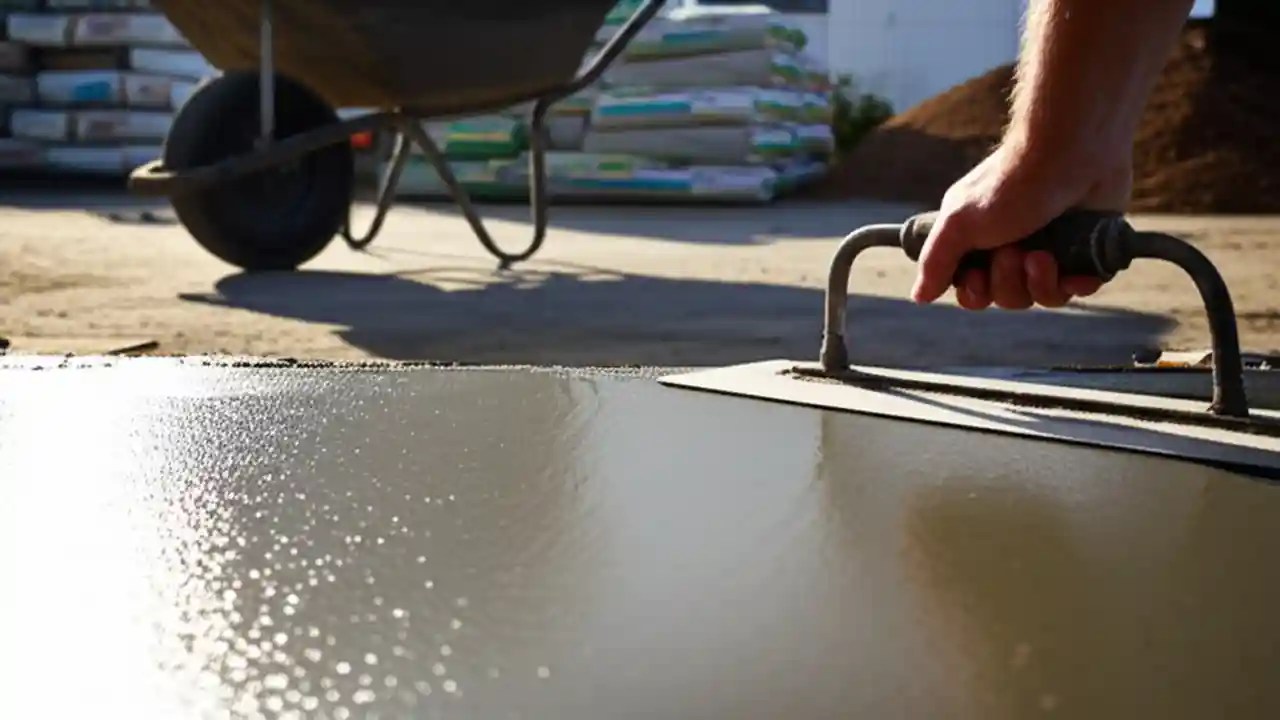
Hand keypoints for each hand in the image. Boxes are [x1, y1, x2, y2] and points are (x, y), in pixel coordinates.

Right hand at [910, 141, 1132, 310]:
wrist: (1072, 152)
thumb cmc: (1011, 183)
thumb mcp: (959, 224)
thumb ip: (935, 261)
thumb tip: (919, 296)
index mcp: (980, 240)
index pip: (973, 289)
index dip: (975, 293)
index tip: (977, 276)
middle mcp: (1014, 245)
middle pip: (1007, 297)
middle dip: (1008, 282)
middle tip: (1012, 250)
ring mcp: (1052, 247)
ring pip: (1043, 297)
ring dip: (1040, 283)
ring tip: (1043, 255)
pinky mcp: (1084, 248)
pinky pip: (1080, 289)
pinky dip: (1076, 285)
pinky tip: (1073, 271)